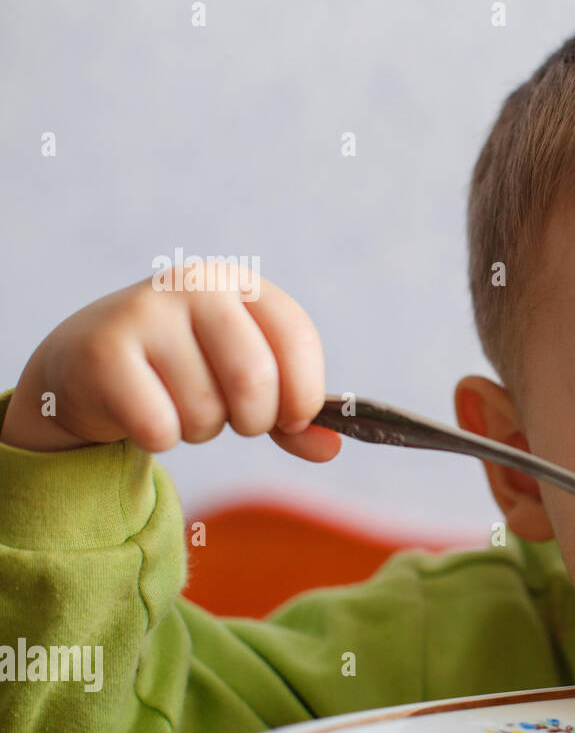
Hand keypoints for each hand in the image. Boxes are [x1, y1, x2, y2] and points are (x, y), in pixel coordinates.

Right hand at [0, 264, 340, 461]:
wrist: (86, 368)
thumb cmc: (182, 374)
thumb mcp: (243, 383)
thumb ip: (291, 415)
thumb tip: (330, 448)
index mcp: (239, 284)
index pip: (297, 337)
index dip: (305, 393)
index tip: (292, 419)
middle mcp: (194, 285)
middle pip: (254, 379)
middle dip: (254, 420)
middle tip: (233, 420)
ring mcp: (144, 312)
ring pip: (206, 410)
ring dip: (201, 430)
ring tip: (177, 406)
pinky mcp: (102, 351)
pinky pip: (159, 426)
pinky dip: (161, 439)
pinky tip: (143, 414)